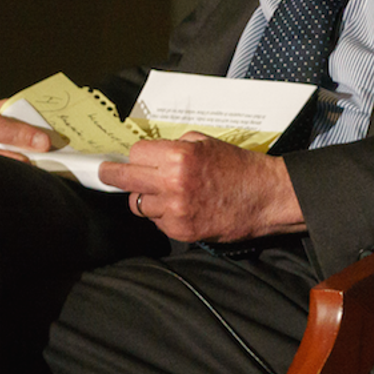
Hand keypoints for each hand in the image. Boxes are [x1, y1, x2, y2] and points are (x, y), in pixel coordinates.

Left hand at [99, 133, 305, 242]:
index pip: (135, 153)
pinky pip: (157, 221)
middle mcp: (173, 183)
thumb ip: (177, 146)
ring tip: (169, 193)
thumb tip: (151, 153)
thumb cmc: (241, 168)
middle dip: (112, 175)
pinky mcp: (180, 230)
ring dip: (147, 198)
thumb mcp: (209, 143)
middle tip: (106, 173)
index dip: (136, 155)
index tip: (133, 158)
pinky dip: (165, 215)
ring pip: (138, 204)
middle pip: (123, 179)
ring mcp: (175, 209)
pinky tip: (185, 207)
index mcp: (180, 156)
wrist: (266, 197)